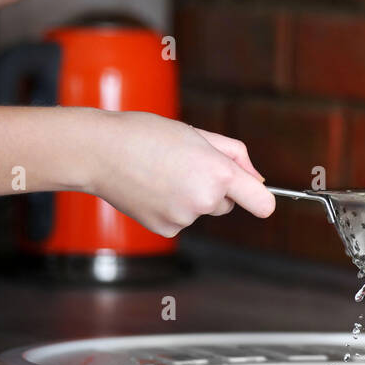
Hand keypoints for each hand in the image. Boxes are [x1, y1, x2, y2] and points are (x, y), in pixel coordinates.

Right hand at [85, 109, 274, 236]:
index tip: (259, 197)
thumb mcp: (200, 135)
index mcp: (219, 174)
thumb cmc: (149, 135)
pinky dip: (171, 207)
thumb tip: (257, 179)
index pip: (263, 202)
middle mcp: (205, 200)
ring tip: (162, 173)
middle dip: (214, 187)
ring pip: (201, 210)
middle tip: (185, 165)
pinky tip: (151, 189)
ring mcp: (184, 218)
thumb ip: (236, 155)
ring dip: (190, 195)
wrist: (100, 152)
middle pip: (227, 203)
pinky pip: (180, 219)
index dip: (264, 199)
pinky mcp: (165, 229)